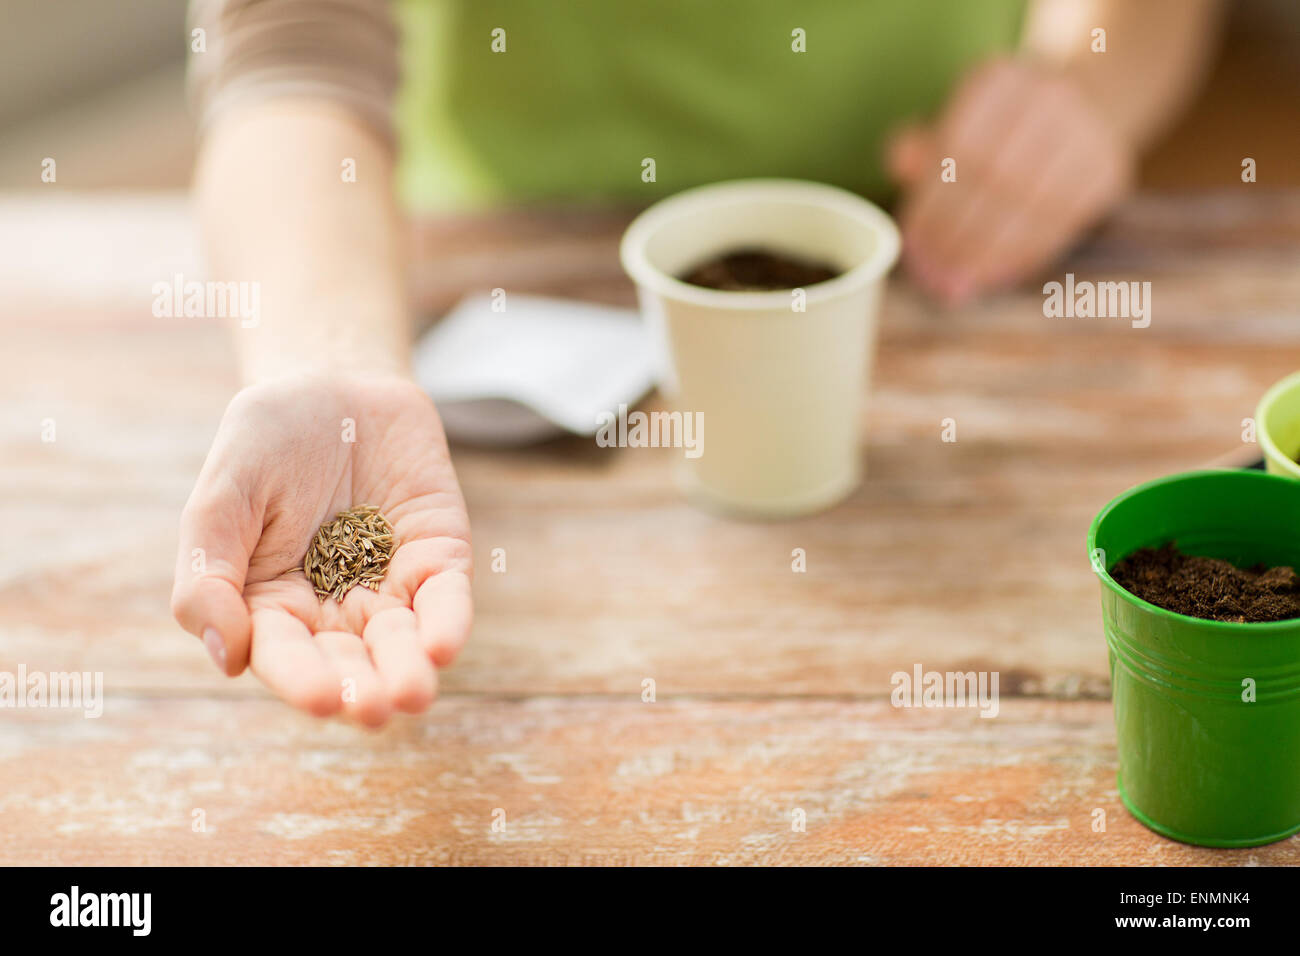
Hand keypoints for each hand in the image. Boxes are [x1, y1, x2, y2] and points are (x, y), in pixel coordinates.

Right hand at [171, 374, 472, 725]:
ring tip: (413, 692)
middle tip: (373, 708)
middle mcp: (332, 610)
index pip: (285, 656)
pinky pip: (445, 598)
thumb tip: (228, 658)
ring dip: (409, 670)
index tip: (320, 699)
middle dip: (362, 688)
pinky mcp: (438, 559)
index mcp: (270, 607)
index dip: (301, 680)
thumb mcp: (222, 494)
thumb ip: (208, 572)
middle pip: (348, 662)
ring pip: (401, 642)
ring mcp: (389, 586)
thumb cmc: (264, 443)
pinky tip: (444, 645)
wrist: (334, 386)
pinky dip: (447, 622)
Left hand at [888, 58, 1134, 304]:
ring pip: (1030, 207)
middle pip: (996, 180)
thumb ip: (921, 145)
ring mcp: (1086, 132)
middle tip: (931, 273)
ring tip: (955, 283)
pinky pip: (1059, 224)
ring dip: (987, 254)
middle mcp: (1050, 97)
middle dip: (958, 234)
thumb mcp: (955, 121)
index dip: (933, 203)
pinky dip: (1021, 256)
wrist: (1084, 105)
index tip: (912, 243)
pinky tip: (993, 275)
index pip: (960, 148)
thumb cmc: (997, 125)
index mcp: (1000, 79)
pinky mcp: (1108, 170)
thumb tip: (900, 166)